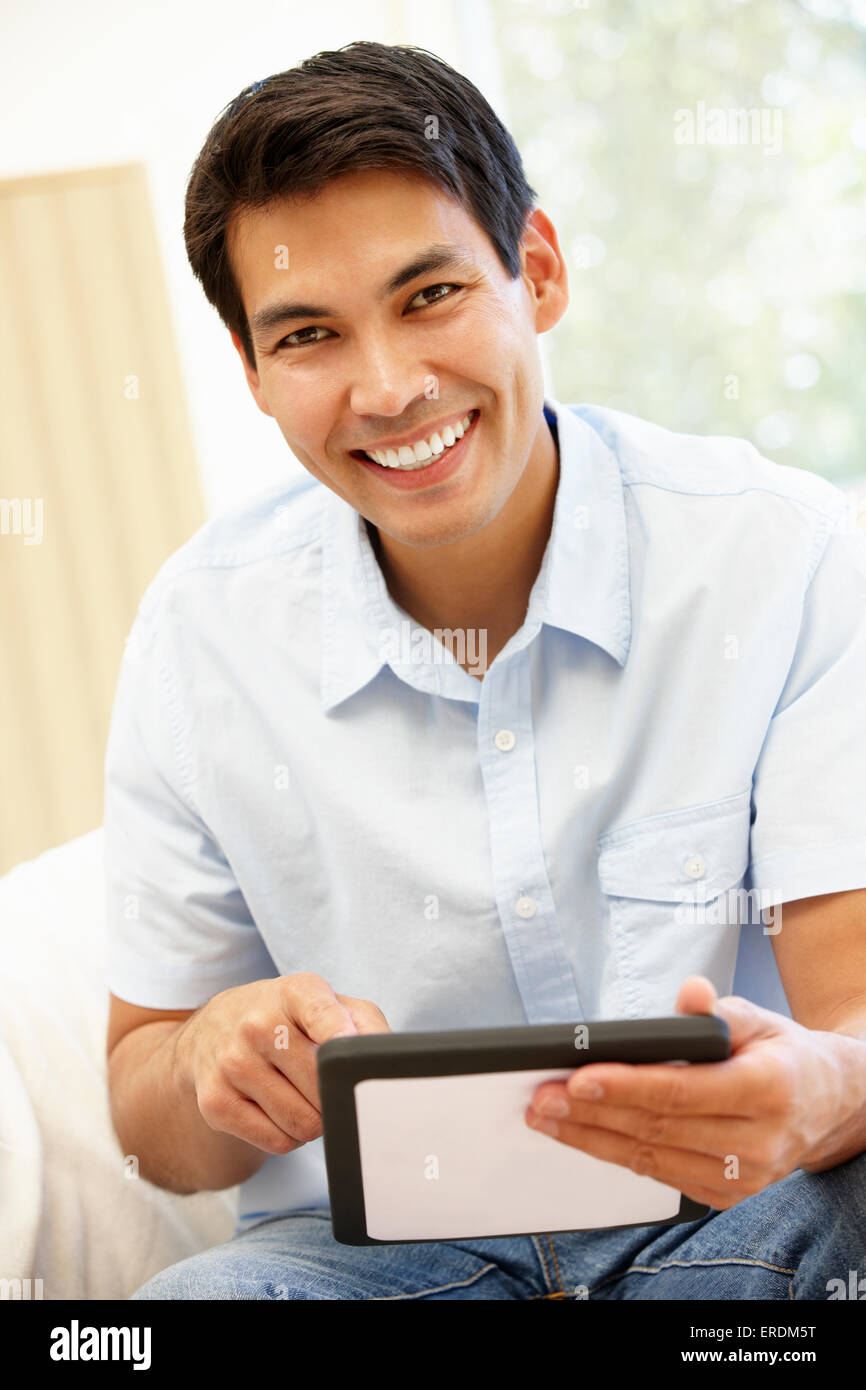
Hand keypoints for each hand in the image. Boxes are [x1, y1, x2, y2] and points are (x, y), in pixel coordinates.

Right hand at [175, 972, 390, 1154]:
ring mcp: (232, 1063)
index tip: (350, 1048)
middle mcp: (257, 1023)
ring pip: (303, 1122)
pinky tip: (280, 1112)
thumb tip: (387, 1061)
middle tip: (326, 1086)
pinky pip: (277, 1142)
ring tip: (303, 1098)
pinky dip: (289, 1137)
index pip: (323, 1014)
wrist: (213, 1030)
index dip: (341, 1036)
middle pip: (323, 1086)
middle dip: (334, 1095)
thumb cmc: (286, 1018)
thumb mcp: (327, 1003)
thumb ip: (366, 1025)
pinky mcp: (215, 1102)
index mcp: (294, 992)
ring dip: (314, 1121)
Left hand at [524, 976, 852, 1209]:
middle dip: (591, 1114)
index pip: (681, 1091)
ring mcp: (742, 1176)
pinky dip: (616, 1154)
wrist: (826, 1106)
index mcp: (768, 1089)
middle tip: (542, 1098)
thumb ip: (717, 1011)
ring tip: (547, 1117)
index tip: (578, 1078)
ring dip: (591, 1139)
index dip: (625, 1087)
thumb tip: (690, 993)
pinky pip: (659, 1175)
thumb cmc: (783, 1056)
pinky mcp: (724, 1194)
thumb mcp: (758, 1019)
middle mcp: (758, 1141)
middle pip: (657, 1128)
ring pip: (651, 1158)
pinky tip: (583, 1136)